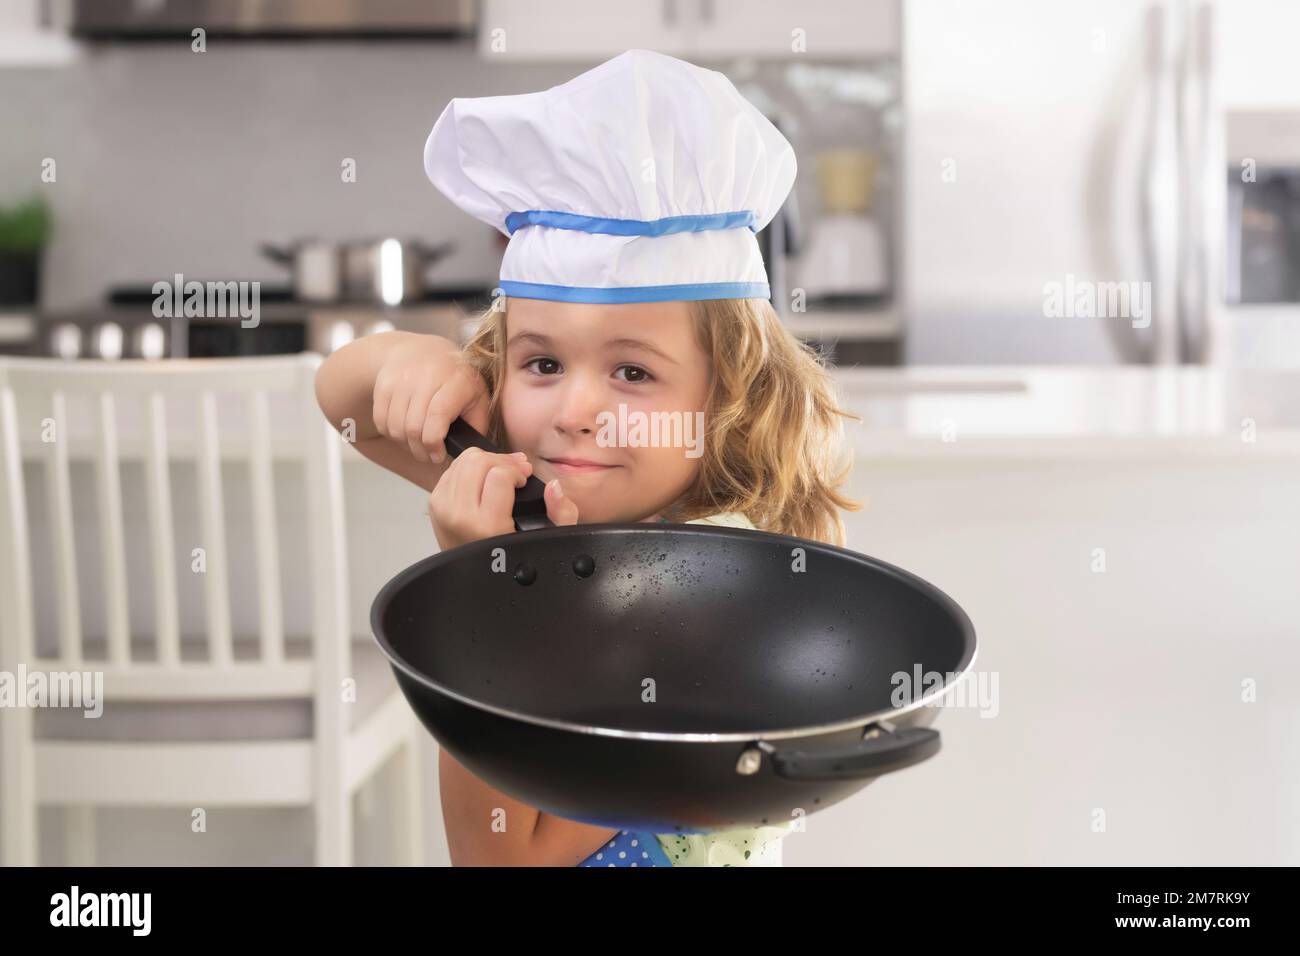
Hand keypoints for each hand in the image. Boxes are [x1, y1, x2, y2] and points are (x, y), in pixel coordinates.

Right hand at [372, 335, 489, 463]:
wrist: (422, 350)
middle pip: (414, 427)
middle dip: (421, 451)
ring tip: (418, 445)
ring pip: (395, 427)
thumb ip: (477, 424)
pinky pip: (381, 421)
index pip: (437, 416)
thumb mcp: (477, 396)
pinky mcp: (384, 385)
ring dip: (405, 445)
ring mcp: (402, 379)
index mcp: (455, 380)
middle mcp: (426, 376)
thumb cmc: (456, 379)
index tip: (439, 455)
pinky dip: (391, 434)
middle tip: (429, 456)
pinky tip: (404, 433)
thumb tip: (470, 451)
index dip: (435, 443)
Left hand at [427, 452, 580, 549]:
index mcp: (487, 526)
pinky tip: (483, 481)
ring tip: (501, 473)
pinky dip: (470, 468)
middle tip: (517, 472)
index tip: (524, 480)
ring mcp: (443, 508)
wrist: (473, 575)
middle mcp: (460, 516)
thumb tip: (552, 486)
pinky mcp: (434, 503)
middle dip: (502, 460)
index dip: (516, 471)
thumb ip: (562, 513)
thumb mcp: (549, 541)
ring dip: (487, 461)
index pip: (499, 475)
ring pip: (464, 460)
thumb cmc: (509, 558)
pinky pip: (453, 468)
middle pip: (478, 461)